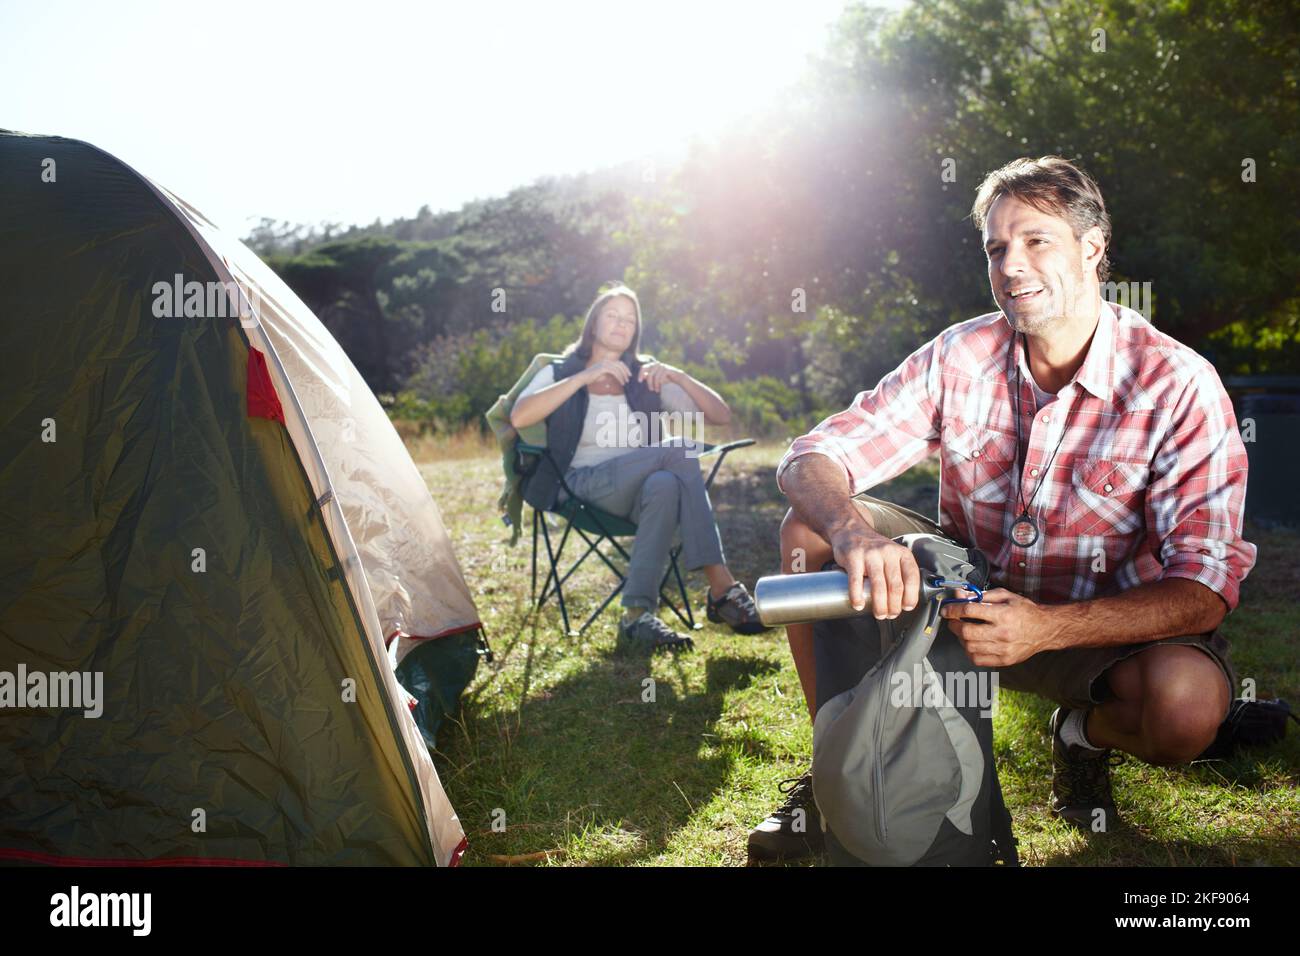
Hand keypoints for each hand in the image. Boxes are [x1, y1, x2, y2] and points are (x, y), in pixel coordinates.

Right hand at [582, 359, 630, 387]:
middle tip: (629, 377)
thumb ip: (610, 374)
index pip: (619, 363)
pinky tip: (621, 382)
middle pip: (620, 364)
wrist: (584, 378)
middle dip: (626, 371)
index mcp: (607, 361)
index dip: (625, 368)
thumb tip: (617, 376)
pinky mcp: (603, 368)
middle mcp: (606, 361)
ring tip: (625, 382)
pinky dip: (619, 378)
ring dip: (623, 376)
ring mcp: (605, 364)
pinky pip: (614, 372)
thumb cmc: (593, 377)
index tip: (629, 374)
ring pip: (618, 369)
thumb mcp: (603, 375)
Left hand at [637, 360, 681, 392]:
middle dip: (649, 382)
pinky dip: (659, 384)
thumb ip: (650, 376)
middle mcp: (657, 364)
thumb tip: (643, 376)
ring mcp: (662, 366)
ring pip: (655, 377)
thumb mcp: (656, 377)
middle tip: (650, 389)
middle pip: (649, 374)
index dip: (640, 374)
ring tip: (656, 390)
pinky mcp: (667, 369)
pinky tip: (659, 388)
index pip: (643, 367)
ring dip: (655, 385)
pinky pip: (660, 378)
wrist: (677, 377)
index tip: (639, 381)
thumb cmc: (666, 377)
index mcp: (653, 365)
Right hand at [827, 519, 920, 618]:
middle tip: (890, 615)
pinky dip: (857, 596)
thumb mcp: (893, 555)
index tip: (906, 607)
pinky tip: (858, 604)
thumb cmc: (873, 548)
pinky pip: (856, 581)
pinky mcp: (853, 558)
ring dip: (880, 605)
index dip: (911, 596)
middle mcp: (888, 553)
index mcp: (901, 554)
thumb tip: (904, 602)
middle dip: (894, 606)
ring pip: (878, 585)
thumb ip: (900, 573)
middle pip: (895, 585)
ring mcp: (870, 555)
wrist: (850, 531)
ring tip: (879, 614)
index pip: (912, 578)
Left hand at [939, 588, 1055, 666]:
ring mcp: (1003, 649)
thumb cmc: (1025, 611)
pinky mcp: (1004, 660)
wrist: (1045, 629)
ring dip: (960, 638)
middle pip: (966, 632)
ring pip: (969, 647)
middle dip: (953, 625)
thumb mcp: (1005, 596)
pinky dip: (969, 651)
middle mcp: (1002, 633)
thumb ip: (981, 595)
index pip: (969, 611)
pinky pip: (977, 660)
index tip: (947, 610)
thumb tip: (960, 595)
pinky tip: (972, 643)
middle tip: (953, 621)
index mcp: (1003, 614)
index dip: (953, 609)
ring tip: (963, 631)